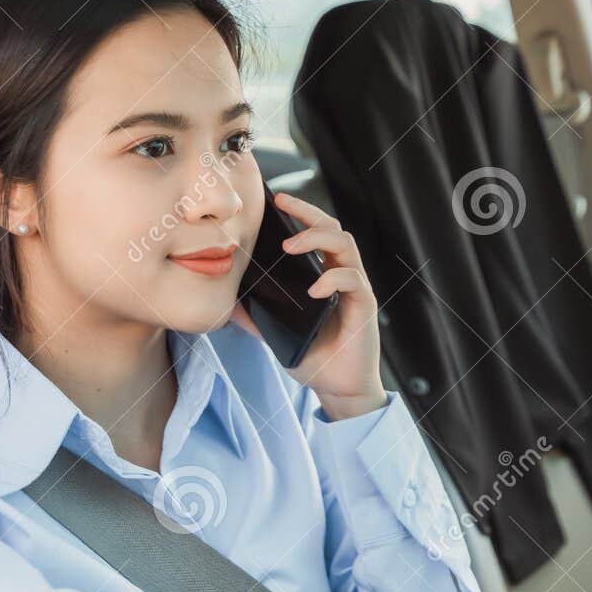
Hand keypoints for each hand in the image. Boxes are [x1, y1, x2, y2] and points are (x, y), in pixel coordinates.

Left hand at [231, 191, 385, 419]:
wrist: (340, 391)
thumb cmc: (315, 359)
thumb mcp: (277, 334)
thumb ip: (257, 316)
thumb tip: (227, 302)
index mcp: (325, 276)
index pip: (318, 233)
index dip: (301, 213)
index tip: (276, 201)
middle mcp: (343, 277)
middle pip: (334, 228)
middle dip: (308, 212)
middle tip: (283, 205)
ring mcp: (356, 290)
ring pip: (346, 246)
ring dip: (317, 239)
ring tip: (291, 247)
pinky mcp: (365, 308)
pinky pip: (353, 282)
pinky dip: (333, 279)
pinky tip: (315, 290)